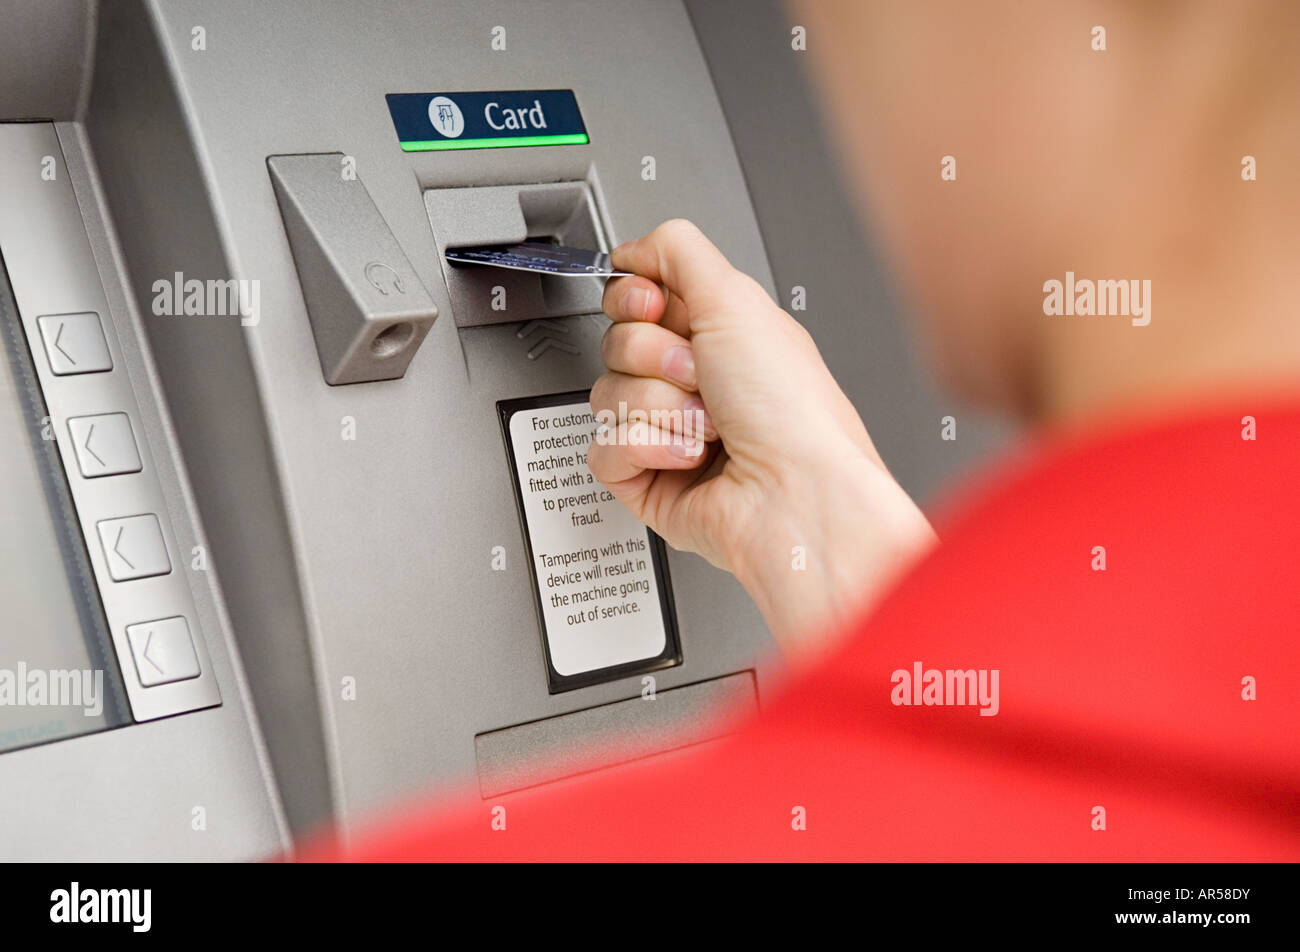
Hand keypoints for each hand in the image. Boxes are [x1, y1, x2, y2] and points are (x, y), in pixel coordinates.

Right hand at [588, 220, 935, 657]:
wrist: (795, 495)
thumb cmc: (791, 411)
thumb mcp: (737, 299)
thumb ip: (678, 250)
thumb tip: (633, 246)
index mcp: (719, 334)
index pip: (637, 298)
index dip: (634, 298)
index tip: (654, 308)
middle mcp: (694, 381)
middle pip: (616, 343)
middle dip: (655, 357)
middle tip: (701, 377)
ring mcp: (669, 430)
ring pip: (606, 394)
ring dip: (659, 406)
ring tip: (707, 426)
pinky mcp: (647, 477)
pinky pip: (603, 447)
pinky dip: (646, 447)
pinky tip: (688, 457)